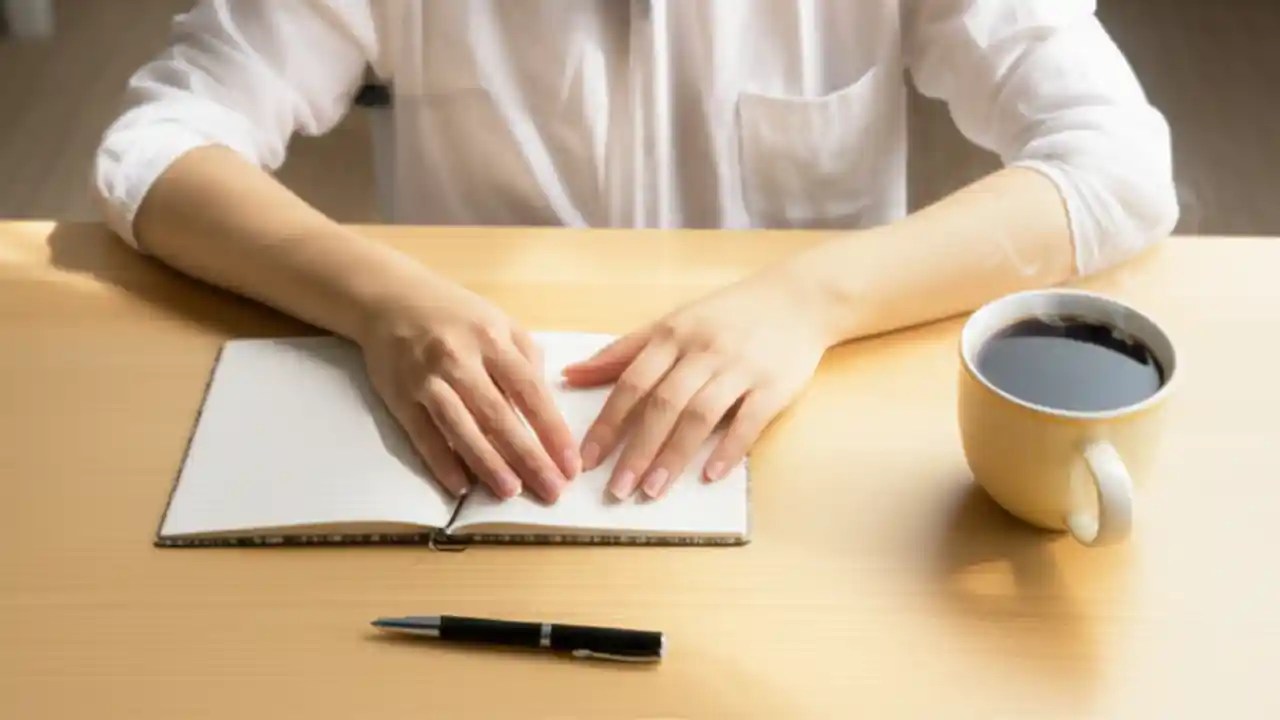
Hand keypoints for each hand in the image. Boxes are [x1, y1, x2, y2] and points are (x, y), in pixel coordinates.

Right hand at [358, 276, 577, 501]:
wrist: (390, 299)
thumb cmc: (456, 315)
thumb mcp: (499, 323)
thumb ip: (526, 360)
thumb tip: (545, 408)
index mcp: (492, 339)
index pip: (529, 391)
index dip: (552, 431)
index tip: (570, 465)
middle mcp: (459, 359)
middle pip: (498, 415)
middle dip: (528, 457)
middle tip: (550, 491)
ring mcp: (427, 379)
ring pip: (460, 428)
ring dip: (487, 463)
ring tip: (510, 492)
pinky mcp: (400, 396)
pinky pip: (423, 434)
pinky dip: (441, 462)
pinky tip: (460, 486)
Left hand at [562, 267, 831, 498]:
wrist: (798, 298)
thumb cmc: (727, 316)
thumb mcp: (672, 323)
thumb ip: (623, 351)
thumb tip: (571, 374)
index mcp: (673, 335)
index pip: (632, 383)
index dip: (608, 422)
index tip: (587, 459)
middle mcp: (703, 350)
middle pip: (663, 403)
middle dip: (637, 449)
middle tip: (616, 489)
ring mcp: (740, 367)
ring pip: (700, 415)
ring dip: (674, 455)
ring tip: (652, 490)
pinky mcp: (774, 385)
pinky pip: (749, 421)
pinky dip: (729, 449)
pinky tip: (710, 476)